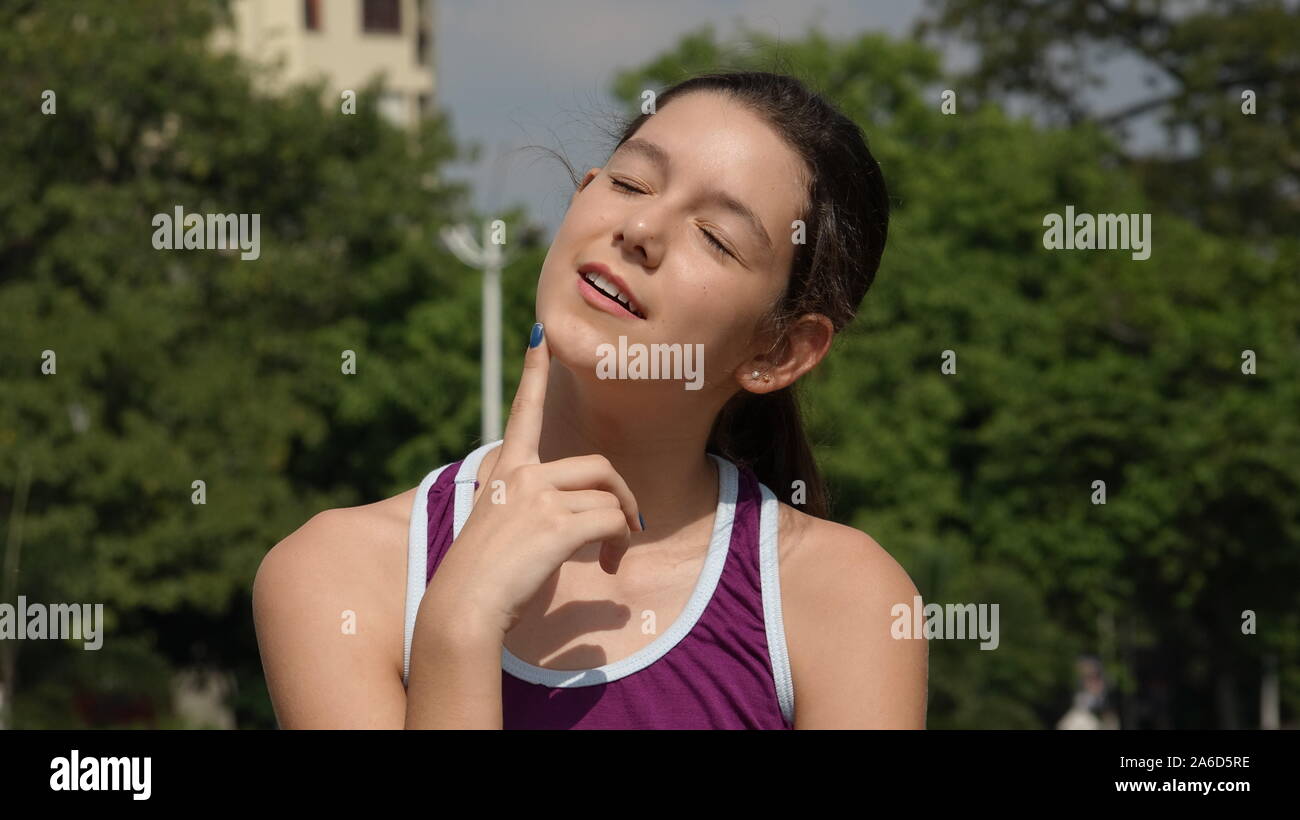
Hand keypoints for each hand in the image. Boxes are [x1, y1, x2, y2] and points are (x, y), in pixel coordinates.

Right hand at [424, 322, 645, 636]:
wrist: (463, 607)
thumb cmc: (481, 580)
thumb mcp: (499, 530)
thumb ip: (531, 512)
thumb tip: (579, 520)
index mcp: (505, 472)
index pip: (523, 412)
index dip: (534, 372)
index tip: (540, 334)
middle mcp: (521, 475)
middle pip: (600, 468)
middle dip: (623, 498)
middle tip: (628, 530)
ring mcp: (537, 496)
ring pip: (609, 498)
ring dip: (624, 528)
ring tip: (614, 557)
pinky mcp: (555, 523)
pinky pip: (610, 522)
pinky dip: (619, 545)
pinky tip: (608, 568)